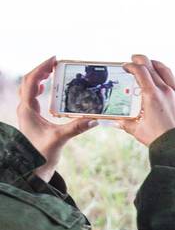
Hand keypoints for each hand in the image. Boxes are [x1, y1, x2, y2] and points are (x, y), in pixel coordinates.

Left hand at [17, 56, 97, 181]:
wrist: (34, 169)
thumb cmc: (42, 155)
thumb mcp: (60, 139)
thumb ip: (76, 127)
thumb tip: (94, 119)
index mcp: (27, 109)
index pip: (31, 81)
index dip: (42, 68)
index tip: (54, 60)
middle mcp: (24, 109)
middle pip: (28, 81)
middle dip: (41, 70)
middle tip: (54, 63)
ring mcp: (26, 113)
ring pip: (29, 89)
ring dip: (39, 78)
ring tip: (51, 72)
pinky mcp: (31, 119)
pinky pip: (32, 97)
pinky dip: (39, 89)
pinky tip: (47, 89)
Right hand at [120, 55, 174, 145]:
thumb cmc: (162, 141)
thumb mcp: (140, 131)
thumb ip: (126, 124)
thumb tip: (117, 121)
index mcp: (152, 96)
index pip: (140, 71)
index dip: (131, 65)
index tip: (126, 66)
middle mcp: (165, 91)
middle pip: (152, 65)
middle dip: (140, 60)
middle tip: (134, 60)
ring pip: (165, 70)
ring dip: (155, 64)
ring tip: (149, 64)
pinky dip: (167, 74)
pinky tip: (164, 78)